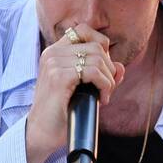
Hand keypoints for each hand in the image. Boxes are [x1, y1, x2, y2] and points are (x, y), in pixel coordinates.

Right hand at [27, 21, 124, 154]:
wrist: (42, 132)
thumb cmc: (62, 112)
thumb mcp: (84, 89)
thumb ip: (101, 75)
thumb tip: (120, 66)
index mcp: (55, 52)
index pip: (83, 30)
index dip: (101, 45)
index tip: (103, 69)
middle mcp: (52, 53)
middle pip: (96, 46)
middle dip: (109, 68)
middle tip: (106, 89)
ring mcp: (54, 63)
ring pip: (97, 58)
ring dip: (108, 79)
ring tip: (104, 96)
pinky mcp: (58, 77)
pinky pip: (93, 72)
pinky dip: (104, 85)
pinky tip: (102, 99)